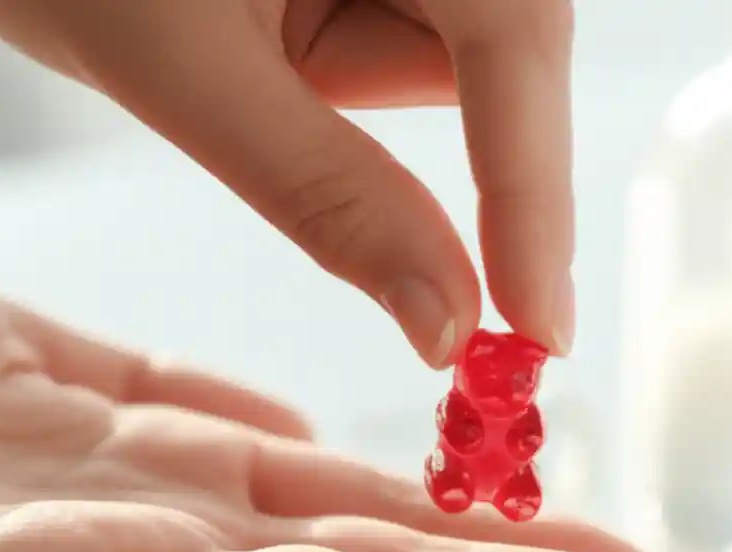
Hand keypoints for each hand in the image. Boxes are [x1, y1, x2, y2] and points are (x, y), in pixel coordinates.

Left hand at [0, 0, 576, 366]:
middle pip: (511, 53)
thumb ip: (328, 195)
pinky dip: (353, 94)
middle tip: (489, 323)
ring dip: (378, 109)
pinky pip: (403, 49)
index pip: (514, 41)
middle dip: (489, 177)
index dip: (536, 193)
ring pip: (456, 64)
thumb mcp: (189, 75)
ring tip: (236, 66)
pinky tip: (260, 61)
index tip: (542, 330)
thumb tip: (447, 321)